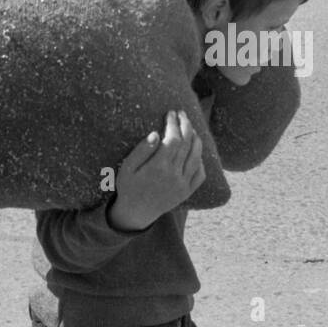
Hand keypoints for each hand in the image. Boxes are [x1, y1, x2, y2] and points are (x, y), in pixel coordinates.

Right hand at [107, 110, 204, 230]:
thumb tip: (156, 134)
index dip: (173, 123)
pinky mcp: (187, 192)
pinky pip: (200, 173)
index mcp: (159, 168)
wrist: (136, 213)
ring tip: (190, 127)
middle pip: (187, 144)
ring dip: (196, 139)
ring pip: (197, 156)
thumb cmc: (129, 187)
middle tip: (182, 114)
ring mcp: (183, 185)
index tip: (170, 113)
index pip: (173, 139)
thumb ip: (141, 151)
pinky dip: (200, 160)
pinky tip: (194, 151)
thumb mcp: (127, 168)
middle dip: (185, 125)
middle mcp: (174, 176)